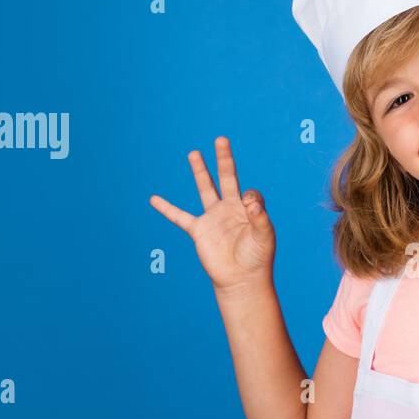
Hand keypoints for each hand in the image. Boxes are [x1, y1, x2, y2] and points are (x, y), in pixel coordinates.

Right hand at [149, 136, 275, 296]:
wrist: (241, 279)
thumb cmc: (257, 258)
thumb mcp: (264, 236)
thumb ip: (260, 217)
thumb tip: (249, 200)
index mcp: (248, 209)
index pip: (250, 192)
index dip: (251, 198)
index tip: (250, 208)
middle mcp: (230, 209)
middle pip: (227, 177)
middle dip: (224, 159)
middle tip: (221, 139)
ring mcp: (213, 218)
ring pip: (205, 189)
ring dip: (200, 171)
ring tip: (193, 153)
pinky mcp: (199, 231)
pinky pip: (180, 217)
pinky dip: (166, 208)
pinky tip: (154, 199)